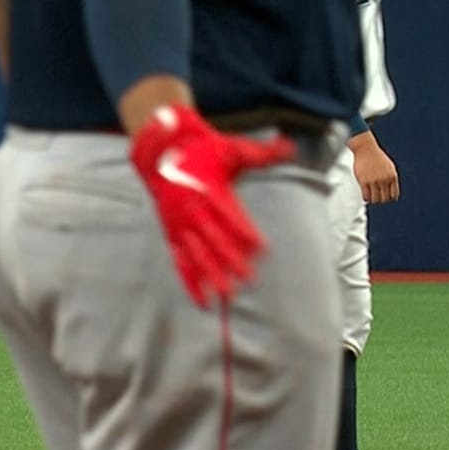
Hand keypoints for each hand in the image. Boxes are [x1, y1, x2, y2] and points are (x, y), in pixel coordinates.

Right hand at [129, 105, 293, 307]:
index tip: (261, 248)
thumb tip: (288, 147)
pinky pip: (180, 262)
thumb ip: (261, 152)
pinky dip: (190, 283)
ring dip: (211, 276)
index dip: (244, 231)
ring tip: (228, 295)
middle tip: (249, 279)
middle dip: (231, 260)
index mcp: (208, 190)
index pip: (229, 214)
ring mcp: (179, 225)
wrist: (160, 152)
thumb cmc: (200, 150)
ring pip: (196, 255)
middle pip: (213, 239)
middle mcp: (191, 209)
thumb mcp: (230, 148)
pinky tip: (203, 302)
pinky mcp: (172, 236)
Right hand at [348, 134, 399, 203]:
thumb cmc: (377, 157)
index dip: (390, 198)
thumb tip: (393, 193)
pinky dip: (366, 198)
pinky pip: (366, 196)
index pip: (394, 195)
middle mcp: (384, 180)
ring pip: (375, 200)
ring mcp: (374, 181)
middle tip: (378, 197)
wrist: (366, 148)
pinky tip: (366, 195)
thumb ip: (392, 179)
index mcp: (392, 177)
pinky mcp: (364, 181)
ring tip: (371, 196)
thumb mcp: (390, 167)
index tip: (386, 197)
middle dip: (381, 200)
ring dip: (373, 200)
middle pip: (385, 199)